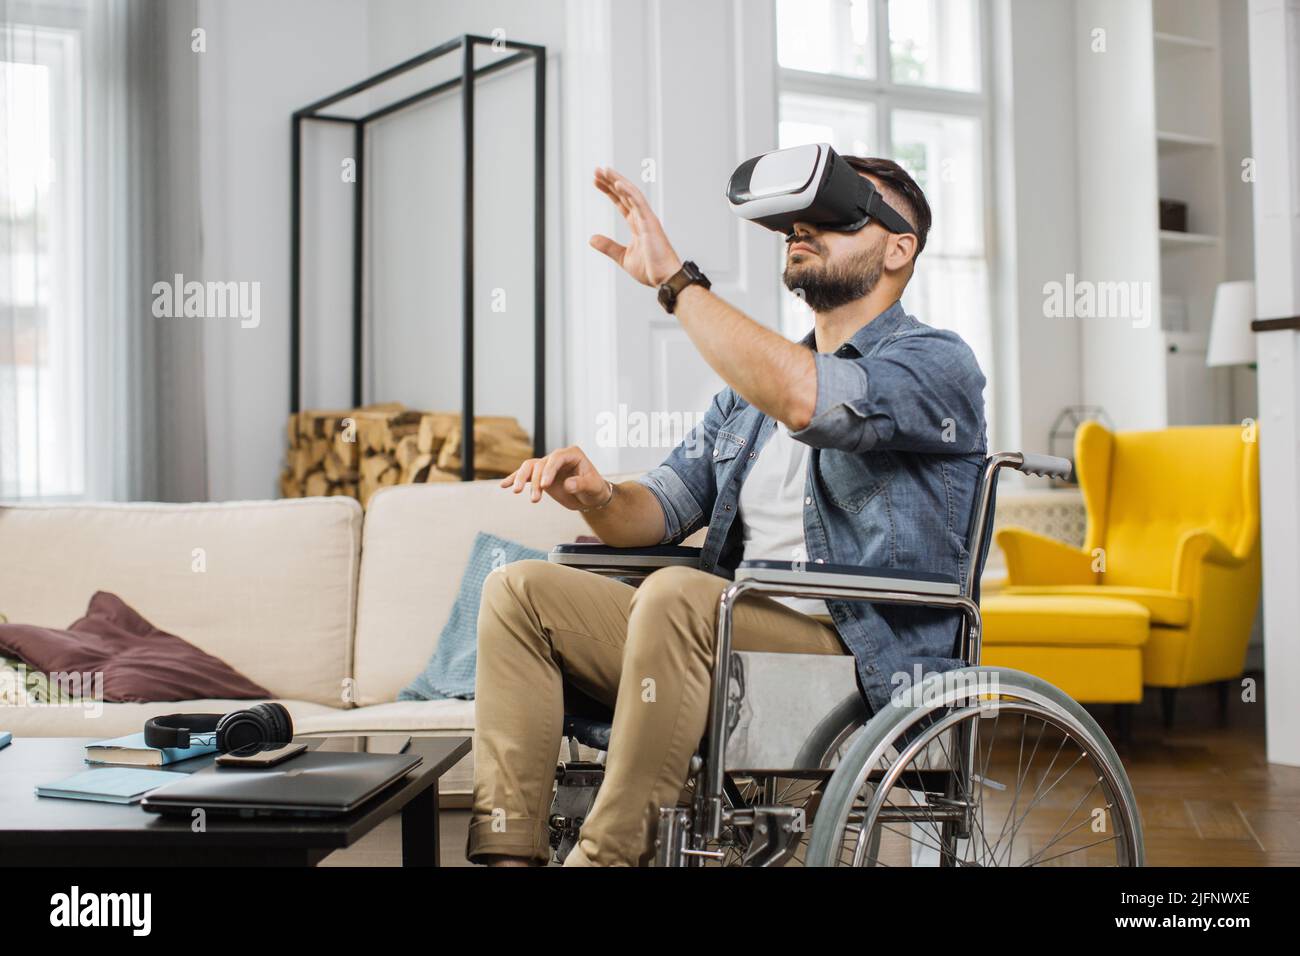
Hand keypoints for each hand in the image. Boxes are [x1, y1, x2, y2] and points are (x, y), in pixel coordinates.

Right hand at [501, 446, 610, 509]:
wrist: (591, 496)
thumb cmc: (594, 488)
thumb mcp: (592, 486)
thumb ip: (581, 484)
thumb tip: (567, 484)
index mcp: (572, 454)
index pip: (556, 458)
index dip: (549, 470)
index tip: (545, 486)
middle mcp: (558, 457)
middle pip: (540, 463)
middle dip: (535, 480)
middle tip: (534, 498)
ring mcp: (548, 466)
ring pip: (529, 467)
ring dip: (522, 479)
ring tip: (517, 492)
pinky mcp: (541, 475)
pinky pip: (526, 475)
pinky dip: (515, 479)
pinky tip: (504, 485)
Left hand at [590, 166, 682, 286]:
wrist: (664, 279)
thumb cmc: (651, 269)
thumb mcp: (622, 257)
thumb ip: (608, 246)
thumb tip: (591, 239)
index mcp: (637, 225)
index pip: (621, 202)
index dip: (609, 191)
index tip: (596, 181)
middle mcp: (642, 218)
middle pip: (625, 194)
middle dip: (610, 181)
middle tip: (596, 170)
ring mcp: (647, 218)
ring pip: (631, 193)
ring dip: (617, 181)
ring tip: (604, 171)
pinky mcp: (650, 222)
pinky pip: (639, 203)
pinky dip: (628, 192)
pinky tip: (617, 183)